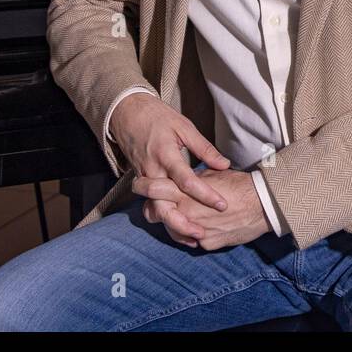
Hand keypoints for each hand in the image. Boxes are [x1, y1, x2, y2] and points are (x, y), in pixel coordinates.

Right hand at [109, 92, 231, 245]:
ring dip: (172, 227)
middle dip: (181, 223)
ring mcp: (145, 179)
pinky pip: (151, 206)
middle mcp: (153, 171)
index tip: (222, 204)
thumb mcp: (184, 127)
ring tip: (193, 238)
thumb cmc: (158, 118)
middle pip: (163, 205)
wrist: (127, 114)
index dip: (205, 194)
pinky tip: (179, 228)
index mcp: (166, 155)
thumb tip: (224, 165)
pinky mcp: (142, 182)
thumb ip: (204, 148)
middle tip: (201, 233)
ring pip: (155, 211)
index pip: (186, 180)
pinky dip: (164, 219)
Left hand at [136, 169, 269, 249]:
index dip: (142, 185)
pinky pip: (191, 240)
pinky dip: (193, 233)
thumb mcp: (212, 175)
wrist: (262, 205)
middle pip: (154, 212)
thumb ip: (193, 179)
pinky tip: (201, 225)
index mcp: (186, 190)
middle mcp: (186, 211)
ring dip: (173, 222)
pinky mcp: (205, 243)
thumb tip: (183, 178)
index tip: (139, 184)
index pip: (154, 188)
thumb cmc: (239, 185)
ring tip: (182, 214)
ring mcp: (195, 230)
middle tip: (152, 204)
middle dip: (152, 208)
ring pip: (171, 229)